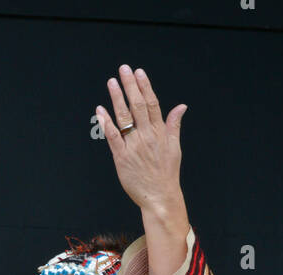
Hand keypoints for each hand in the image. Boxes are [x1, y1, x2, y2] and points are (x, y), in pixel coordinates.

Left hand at [96, 66, 185, 214]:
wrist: (160, 198)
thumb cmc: (167, 174)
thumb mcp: (175, 148)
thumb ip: (174, 125)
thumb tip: (181, 106)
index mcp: (159, 132)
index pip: (152, 104)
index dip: (145, 86)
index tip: (139, 72)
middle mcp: (146, 136)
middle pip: (137, 106)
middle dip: (130, 86)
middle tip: (123, 69)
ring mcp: (133, 147)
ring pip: (124, 118)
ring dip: (117, 99)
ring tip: (112, 82)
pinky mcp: (122, 158)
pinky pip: (113, 137)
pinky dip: (106, 123)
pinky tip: (100, 110)